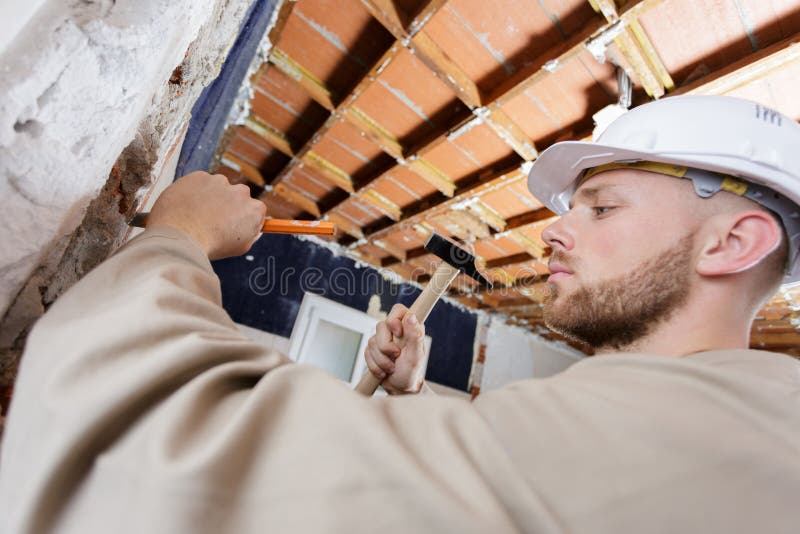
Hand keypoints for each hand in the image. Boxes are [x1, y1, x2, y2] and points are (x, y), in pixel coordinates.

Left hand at [147, 171, 266, 258]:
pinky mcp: (199, 176)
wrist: (181, 237)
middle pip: (236, 195)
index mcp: (254, 209)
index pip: (254, 209)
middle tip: (212, 220)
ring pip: (216, 187)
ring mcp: (219, 182)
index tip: (233, 223)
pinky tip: (186, 208)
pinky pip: (198, 183)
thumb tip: (251, 227)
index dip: (242, 217)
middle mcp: (240, 191)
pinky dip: (193, 192)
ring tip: (196, 216)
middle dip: (227, 204)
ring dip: (209, 197)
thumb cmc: (210, 246)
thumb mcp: (239, 247)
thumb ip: (250, 233)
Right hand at [364, 304, 426, 394]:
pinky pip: (367, 352)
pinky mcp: (373, 349)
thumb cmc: (412, 371)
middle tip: (396, 356)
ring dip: (381, 359)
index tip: (398, 333)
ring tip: (392, 367)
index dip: (394, 320)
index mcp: (409, 327)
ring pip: (372, 341)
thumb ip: (415, 335)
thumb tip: (411, 316)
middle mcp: (395, 330)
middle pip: (380, 326)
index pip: (398, 310)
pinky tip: (384, 370)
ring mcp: (382, 339)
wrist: (400, 387)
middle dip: (386, 346)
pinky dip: (375, 365)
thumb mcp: (416, 355)